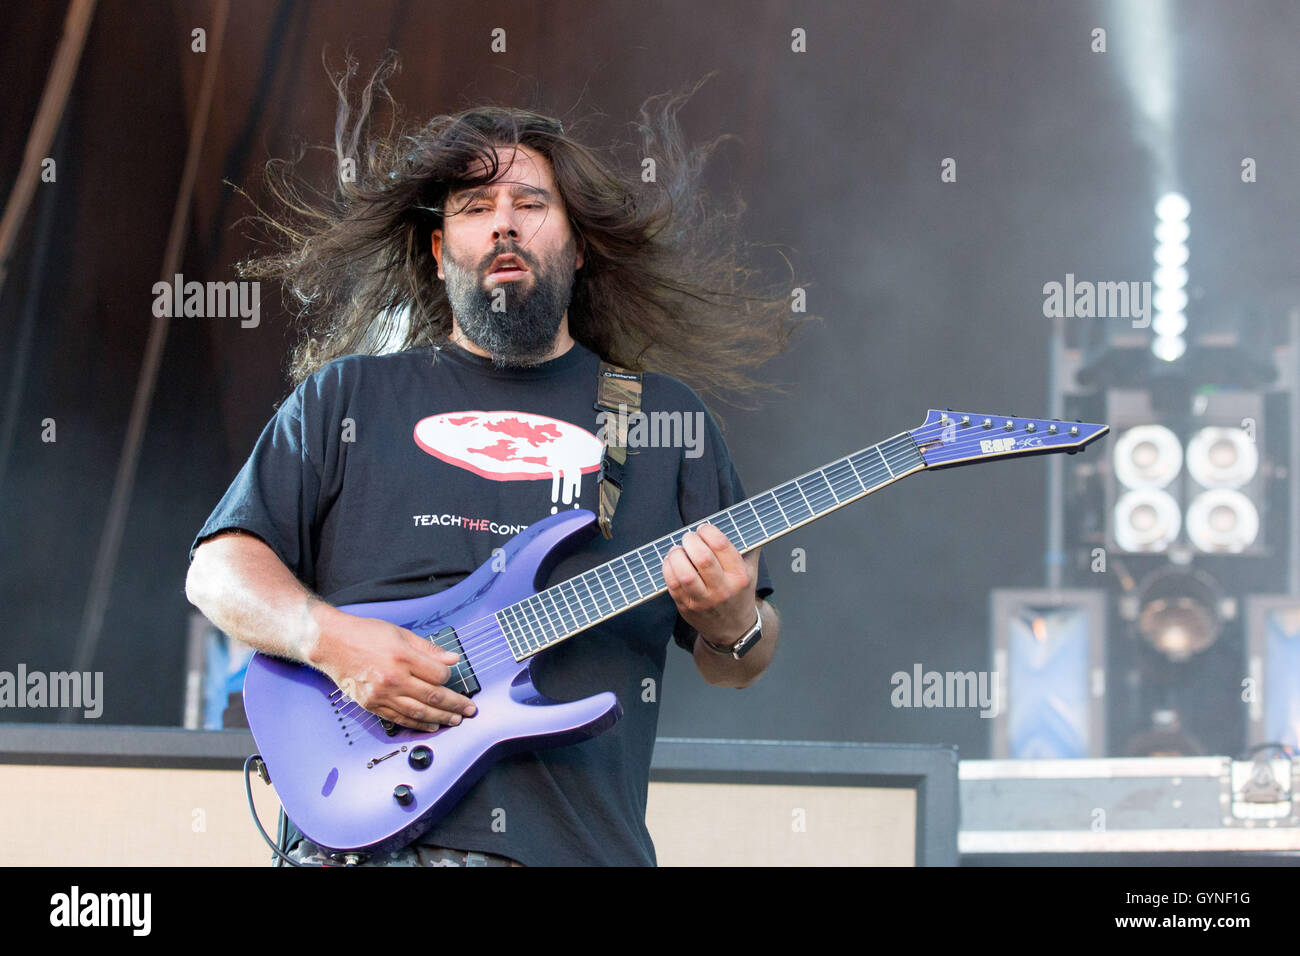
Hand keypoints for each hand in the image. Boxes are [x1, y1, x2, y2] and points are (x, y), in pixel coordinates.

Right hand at [307, 612, 477, 730]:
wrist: (331, 643)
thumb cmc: (364, 634)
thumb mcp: (400, 633)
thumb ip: (428, 648)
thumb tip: (452, 659)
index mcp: (402, 656)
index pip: (438, 674)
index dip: (450, 677)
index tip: (453, 676)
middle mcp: (393, 678)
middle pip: (433, 697)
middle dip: (455, 705)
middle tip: (469, 710)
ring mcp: (382, 694)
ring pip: (418, 712)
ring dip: (440, 718)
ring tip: (455, 720)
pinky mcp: (372, 705)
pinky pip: (400, 718)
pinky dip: (418, 724)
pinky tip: (431, 725)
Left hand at [661, 523, 758, 646]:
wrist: (732, 629)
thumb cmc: (739, 592)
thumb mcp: (750, 571)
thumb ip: (749, 546)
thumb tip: (750, 516)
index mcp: (740, 577)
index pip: (722, 546)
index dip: (708, 531)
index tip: (704, 529)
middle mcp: (722, 590)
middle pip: (702, 558)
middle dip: (691, 540)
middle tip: (689, 537)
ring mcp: (703, 601)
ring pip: (684, 574)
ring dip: (676, 555)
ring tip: (678, 550)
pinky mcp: (686, 608)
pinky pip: (672, 584)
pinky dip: (667, 568)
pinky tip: (671, 562)